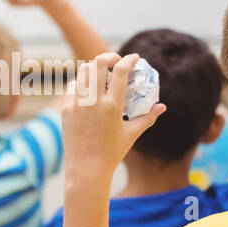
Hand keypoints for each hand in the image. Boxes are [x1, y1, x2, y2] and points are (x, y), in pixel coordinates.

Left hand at [62, 52, 164, 181]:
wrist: (86, 170)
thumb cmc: (112, 154)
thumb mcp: (132, 134)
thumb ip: (148, 117)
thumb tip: (162, 107)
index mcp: (112, 106)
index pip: (121, 72)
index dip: (129, 60)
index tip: (134, 58)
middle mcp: (93, 101)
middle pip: (98, 63)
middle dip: (109, 56)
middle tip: (116, 60)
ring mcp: (76, 103)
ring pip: (83, 71)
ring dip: (95, 68)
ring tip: (103, 74)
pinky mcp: (66, 108)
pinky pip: (73, 86)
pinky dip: (82, 83)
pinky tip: (88, 89)